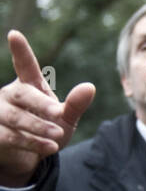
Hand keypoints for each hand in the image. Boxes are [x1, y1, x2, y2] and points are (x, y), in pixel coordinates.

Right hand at [0, 31, 94, 187]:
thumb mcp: (66, 118)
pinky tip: (49, 147)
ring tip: (58, 135)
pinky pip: (10, 137)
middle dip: (41, 105)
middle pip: (22, 95)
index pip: (25, 66)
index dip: (20, 51)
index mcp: (30, 86)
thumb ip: (76, 104)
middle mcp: (10, 95)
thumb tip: (89, 87)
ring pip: (15, 118)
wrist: (29, 156)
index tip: (14, 34)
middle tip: (57, 114)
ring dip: (38, 127)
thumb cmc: (49, 128)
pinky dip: (32, 142)